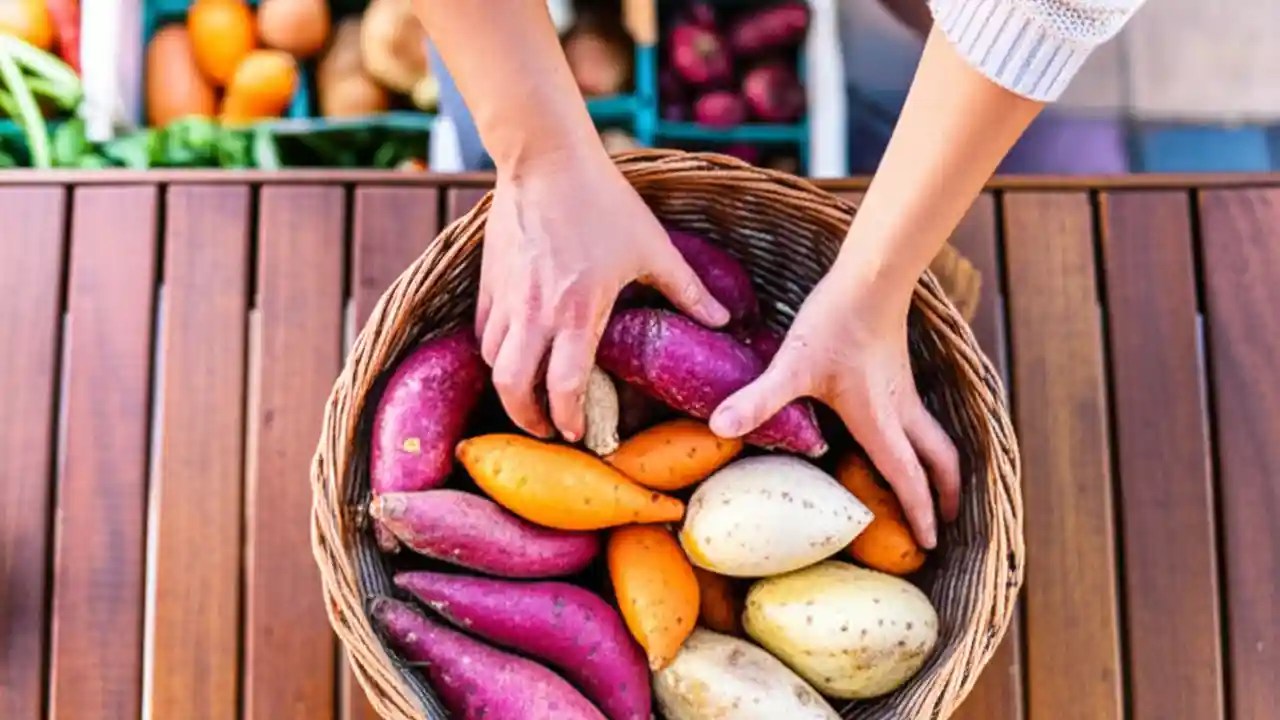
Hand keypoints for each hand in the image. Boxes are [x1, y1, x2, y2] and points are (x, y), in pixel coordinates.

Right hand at [477, 148, 729, 440]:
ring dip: (509, 385)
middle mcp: (535, 314)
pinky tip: (511, 351)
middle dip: (527, 418)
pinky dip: (494, 349)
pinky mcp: (489, 280)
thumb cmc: (603, 202)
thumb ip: (688, 290)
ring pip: (492, 361)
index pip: (563, 387)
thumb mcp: (653, 247)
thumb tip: (724, 320)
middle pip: (512, 388)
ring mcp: (506, 298)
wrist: (546, 159)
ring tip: (528, 393)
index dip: (568, 419)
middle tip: (546, 428)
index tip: (578, 433)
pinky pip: (483, 329)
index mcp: (577, 313)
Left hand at [708, 274, 959, 547]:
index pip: (908, 477)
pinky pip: (921, 417)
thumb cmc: (835, 322)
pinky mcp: (898, 371)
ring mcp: (904, 390)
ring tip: (934, 487)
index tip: (928, 545)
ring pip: (935, 437)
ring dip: (939, 466)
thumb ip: (758, 399)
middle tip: (943, 524)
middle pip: (939, 460)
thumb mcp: (791, 365)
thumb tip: (718, 427)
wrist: (869, 277)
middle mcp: (901, 410)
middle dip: (944, 494)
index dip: (919, 513)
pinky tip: (899, 435)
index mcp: (880, 421)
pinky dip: (923, 440)